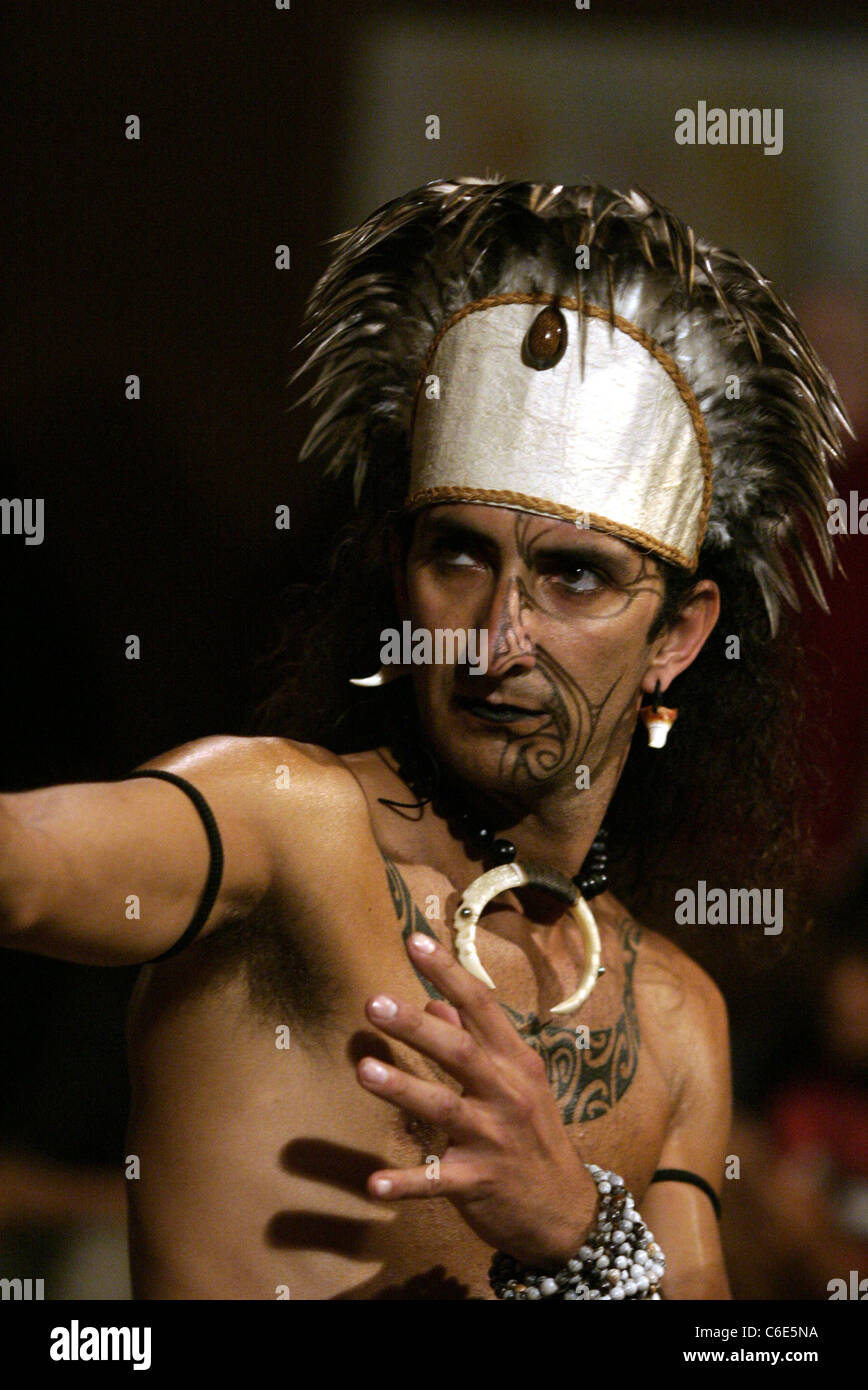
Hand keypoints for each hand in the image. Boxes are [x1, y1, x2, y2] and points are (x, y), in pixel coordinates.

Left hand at [355, 931, 597, 1266]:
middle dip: (415, 1027)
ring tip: (365, 1072)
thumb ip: (477, 1040)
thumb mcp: (517, 1081)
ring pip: (445, 1108)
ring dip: (404, 1089)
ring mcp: (494, 1138)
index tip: (415, 940)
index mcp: (515, 1062)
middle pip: (460, 1051)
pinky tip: (374, 1184)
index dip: (448, 971)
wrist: (567, 1211)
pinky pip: (437, 1182)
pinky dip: (407, 1183)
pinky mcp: (479, 1182)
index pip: (481, 1005)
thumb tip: (436, 1002)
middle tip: (373, 1003)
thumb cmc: (534, 1135)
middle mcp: (507, 1093)